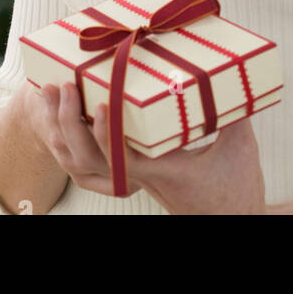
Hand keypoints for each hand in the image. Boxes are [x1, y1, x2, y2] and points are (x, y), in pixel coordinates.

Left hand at [35, 80, 266, 214]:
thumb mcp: (242, 149)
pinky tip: (71, 112)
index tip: (100, 104)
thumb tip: (233, 73)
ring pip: (87, 165)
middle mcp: (144, 179)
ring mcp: (138, 180)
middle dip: (70, 123)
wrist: (235, 220)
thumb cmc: (239, 190)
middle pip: (91, 160)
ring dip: (65, 130)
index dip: (106, 134)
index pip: (123, 158)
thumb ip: (235, 113)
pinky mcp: (139, 176)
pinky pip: (97, 163)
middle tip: (61, 86)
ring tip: (51, 93)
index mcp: (165, 172)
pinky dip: (78, 140)